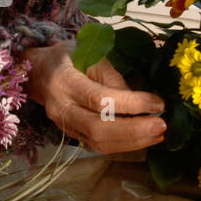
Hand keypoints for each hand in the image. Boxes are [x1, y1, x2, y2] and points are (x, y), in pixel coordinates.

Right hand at [22, 41, 166, 153]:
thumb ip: (112, 76)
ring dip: (132, 142)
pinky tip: (143, 139)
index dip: (131, 104)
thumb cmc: (66, 58)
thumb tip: (139, 100)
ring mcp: (65, 125)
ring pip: (99, 143)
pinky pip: (98, 146)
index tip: (158, 103)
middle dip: (134, 131)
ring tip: (158, 134)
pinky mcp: (72, 135)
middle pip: (99, 129)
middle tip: (161, 126)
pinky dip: (123, 145)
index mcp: (66, 82)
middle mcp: (62, 108)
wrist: (38, 74)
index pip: (100, 99)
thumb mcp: (89, 54)